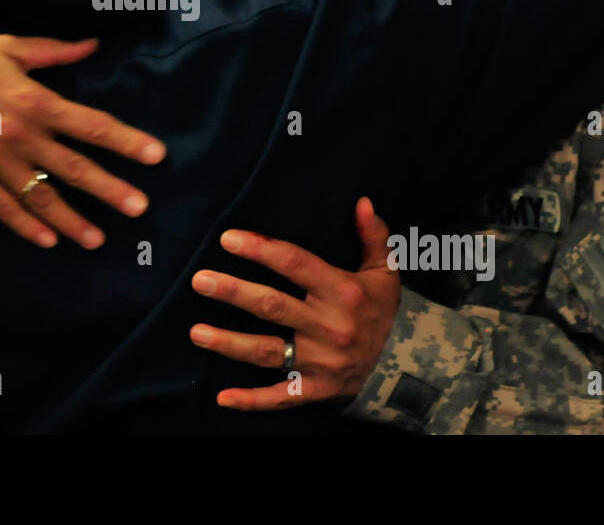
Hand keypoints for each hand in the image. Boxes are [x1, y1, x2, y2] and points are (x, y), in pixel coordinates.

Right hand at [0, 35, 165, 249]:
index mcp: (34, 100)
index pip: (89, 124)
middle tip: (140, 208)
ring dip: (72, 220)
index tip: (155, 156)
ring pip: (41, 196)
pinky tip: (48, 241)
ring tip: (98, 239)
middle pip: (73, 168)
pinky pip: (2, 208)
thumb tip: (93, 45)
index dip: (125, 141)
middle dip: (110, 190)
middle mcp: (19, 136)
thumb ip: (54, 51)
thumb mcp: (8, 47)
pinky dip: (26, 226)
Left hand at [189, 197, 399, 409]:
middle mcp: (329, 326)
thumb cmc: (384, 311)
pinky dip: (252, 400)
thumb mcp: (385, 271)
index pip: (295, 264)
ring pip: (268, 351)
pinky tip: (222, 397)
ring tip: (196, 332)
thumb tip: (362, 202)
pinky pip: (281, 397)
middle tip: (200, 280)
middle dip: (234, 293)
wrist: (407, 366)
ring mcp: (320, 361)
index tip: (228, 239)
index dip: (261, 250)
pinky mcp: (316, 389)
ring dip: (230, 343)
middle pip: (273, 306)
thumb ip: (373, 235)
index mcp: (342, 291)